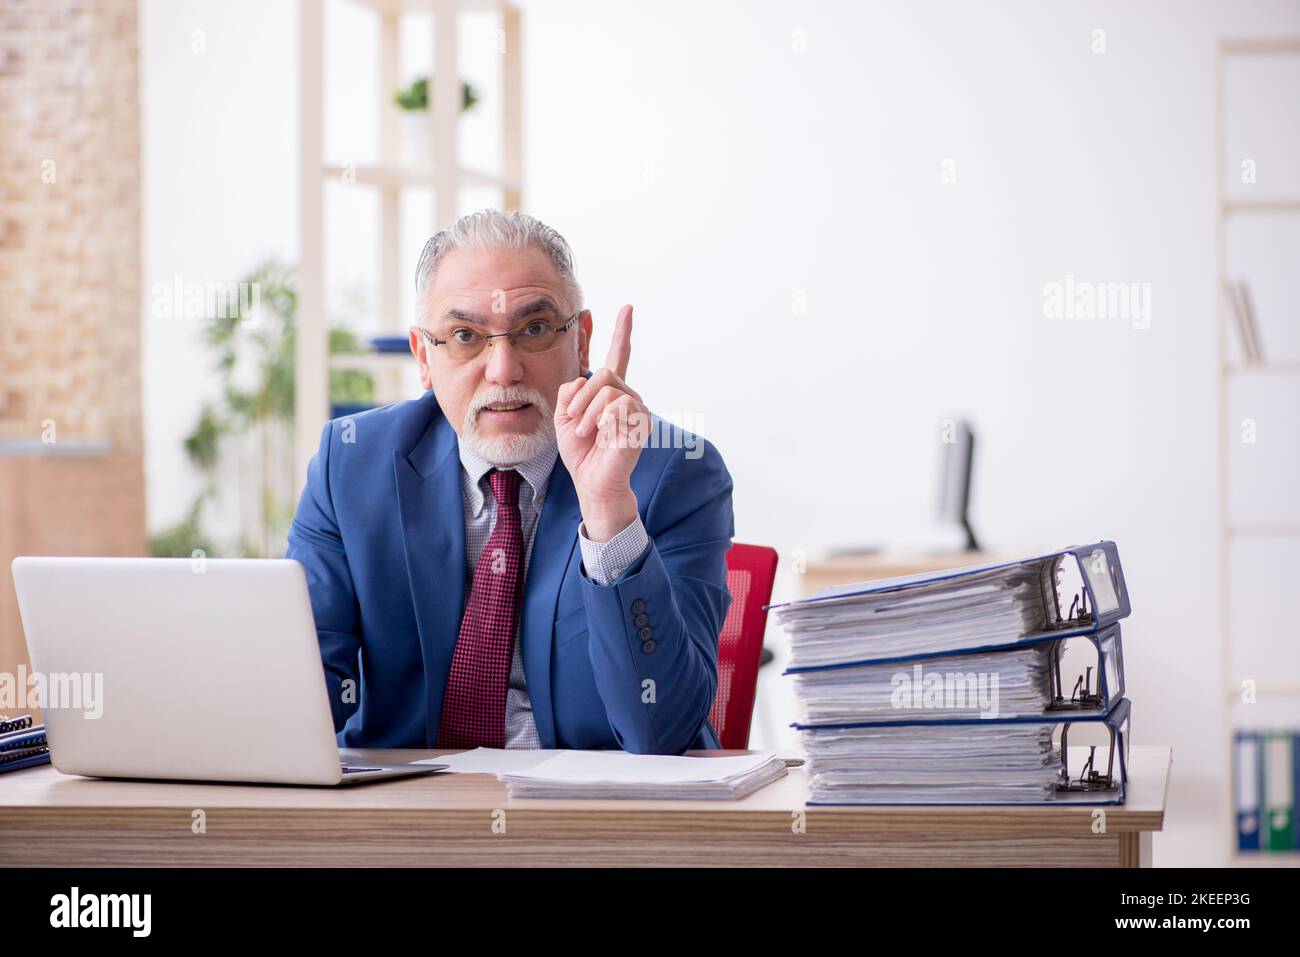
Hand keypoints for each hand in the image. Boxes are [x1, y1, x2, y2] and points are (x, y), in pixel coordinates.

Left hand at [555, 305, 651, 540]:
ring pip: (609, 390)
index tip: (628, 307)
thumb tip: (583, 382)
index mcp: (608, 392)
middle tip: (574, 421)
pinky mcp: (641, 421)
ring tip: (585, 432)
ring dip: (588, 412)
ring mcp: (636, 407)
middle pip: (604, 374)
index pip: (618, 356)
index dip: (622, 332)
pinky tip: (602, 435)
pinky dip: (602, 420)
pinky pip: (618, 405)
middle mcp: (626, 395)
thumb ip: (569, 392)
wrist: (591, 479)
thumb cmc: (580, 451)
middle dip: (582, 397)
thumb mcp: (563, 415)